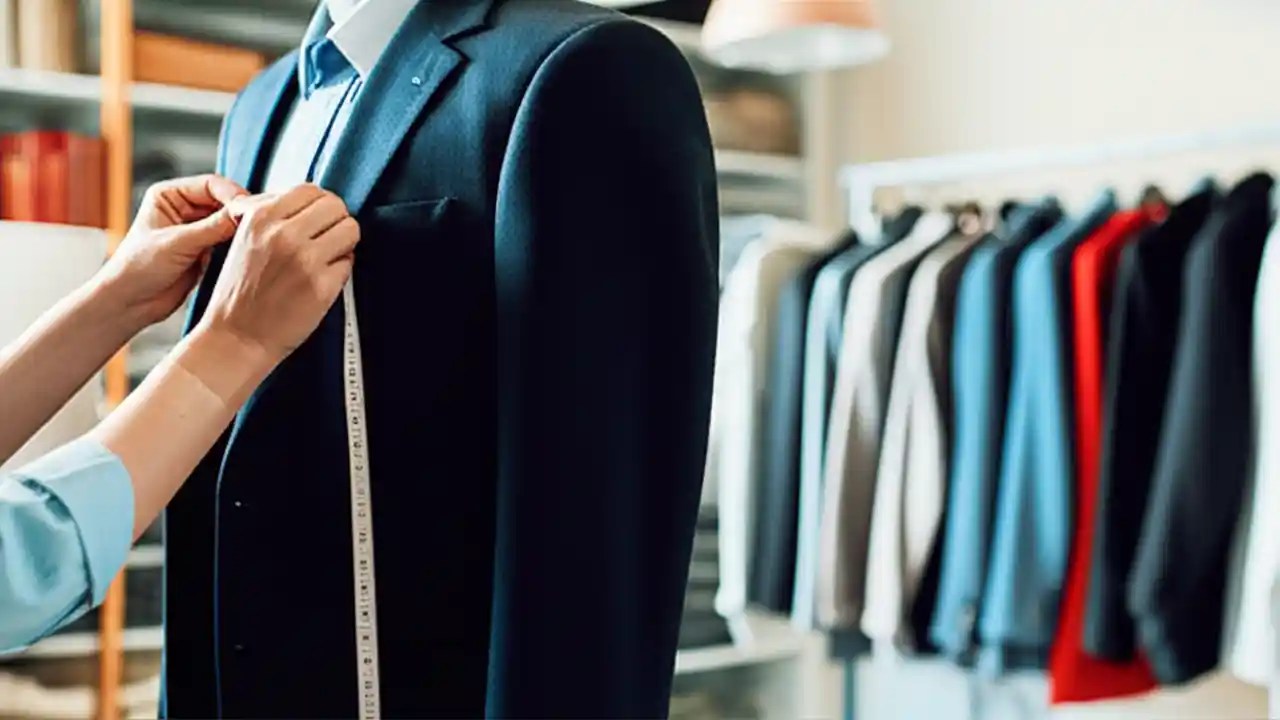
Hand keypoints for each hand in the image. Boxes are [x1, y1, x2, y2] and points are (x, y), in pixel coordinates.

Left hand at [97, 174, 247, 328]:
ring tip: (253, 239)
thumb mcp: (177, 243)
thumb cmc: (136, 268)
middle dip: (239, 213)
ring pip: (229, 223)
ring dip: (240, 230)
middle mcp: (184, 209)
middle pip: (223, 202)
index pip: (211, 184)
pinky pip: (229, 243)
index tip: (249, 209)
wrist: (130, 303)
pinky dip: (238, 246)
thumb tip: (245, 214)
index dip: (232, 194)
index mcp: (169, 196)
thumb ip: (213, 227)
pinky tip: (245, 252)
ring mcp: (196, 231)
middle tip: (257, 225)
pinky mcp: (206, 251)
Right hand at [195, 184, 359, 365]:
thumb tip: (310, 198)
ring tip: (327, 257)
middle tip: (327, 237)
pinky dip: (341, 269)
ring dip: (343, 242)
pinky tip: (323, 279)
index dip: (319, 204)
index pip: (311, 190)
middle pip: (336, 206)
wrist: (236, 337)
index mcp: (261, 218)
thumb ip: (273, 215)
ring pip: (350, 229)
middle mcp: (284, 235)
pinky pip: (349, 262)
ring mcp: (306, 260)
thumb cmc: (241, 293)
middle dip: (335, 220)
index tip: (318, 218)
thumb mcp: (244, 239)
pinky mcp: (323, 286)